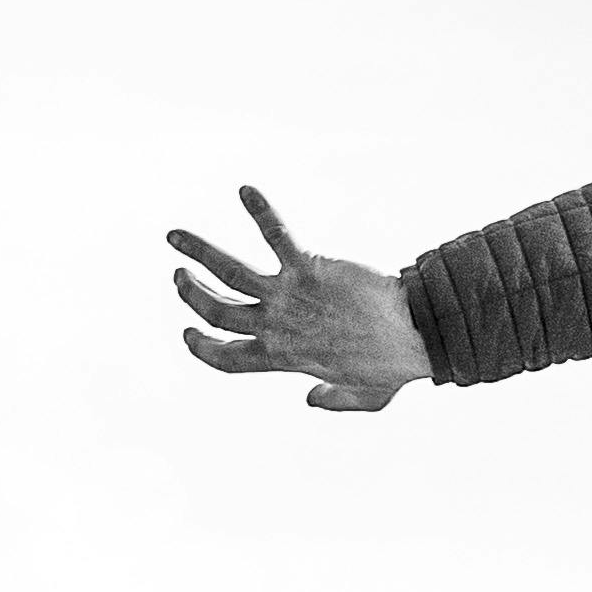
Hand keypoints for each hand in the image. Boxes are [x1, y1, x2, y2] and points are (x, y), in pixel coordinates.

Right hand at [169, 187, 425, 411]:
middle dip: (191, 295)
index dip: (203, 348)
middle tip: (179, 277)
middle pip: (217, 312)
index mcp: (283, 359)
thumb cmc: (395, 365)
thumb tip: (309, 401)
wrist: (416, 335)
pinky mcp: (307, 269)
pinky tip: (246, 189)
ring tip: (174, 236)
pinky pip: (276, 235)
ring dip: (197, 252)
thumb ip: (334, 400)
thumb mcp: (365, 396)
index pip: (227, 359)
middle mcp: (276, 327)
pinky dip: (261, 211)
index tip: (189, 332)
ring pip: (227, 273)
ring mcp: (288, 297)